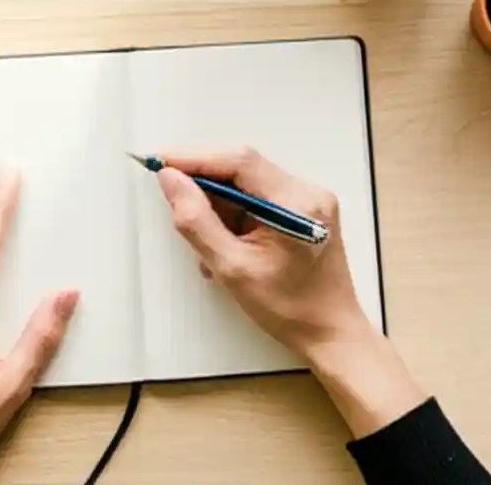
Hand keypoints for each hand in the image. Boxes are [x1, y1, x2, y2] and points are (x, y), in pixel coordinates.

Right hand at [157, 147, 424, 437]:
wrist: (331, 332)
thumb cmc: (289, 309)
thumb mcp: (232, 268)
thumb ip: (197, 221)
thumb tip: (170, 180)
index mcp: (296, 203)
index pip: (239, 161)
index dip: (195, 157)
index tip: (159, 162)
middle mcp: (307, 191)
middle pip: (242, 167)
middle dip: (203, 181)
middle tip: (171, 198)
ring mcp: (308, 199)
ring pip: (247, 182)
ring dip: (218, 204)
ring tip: (206, 242)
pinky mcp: (303, 209)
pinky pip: (258, 197)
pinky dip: (234, 214)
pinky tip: (226, 243)